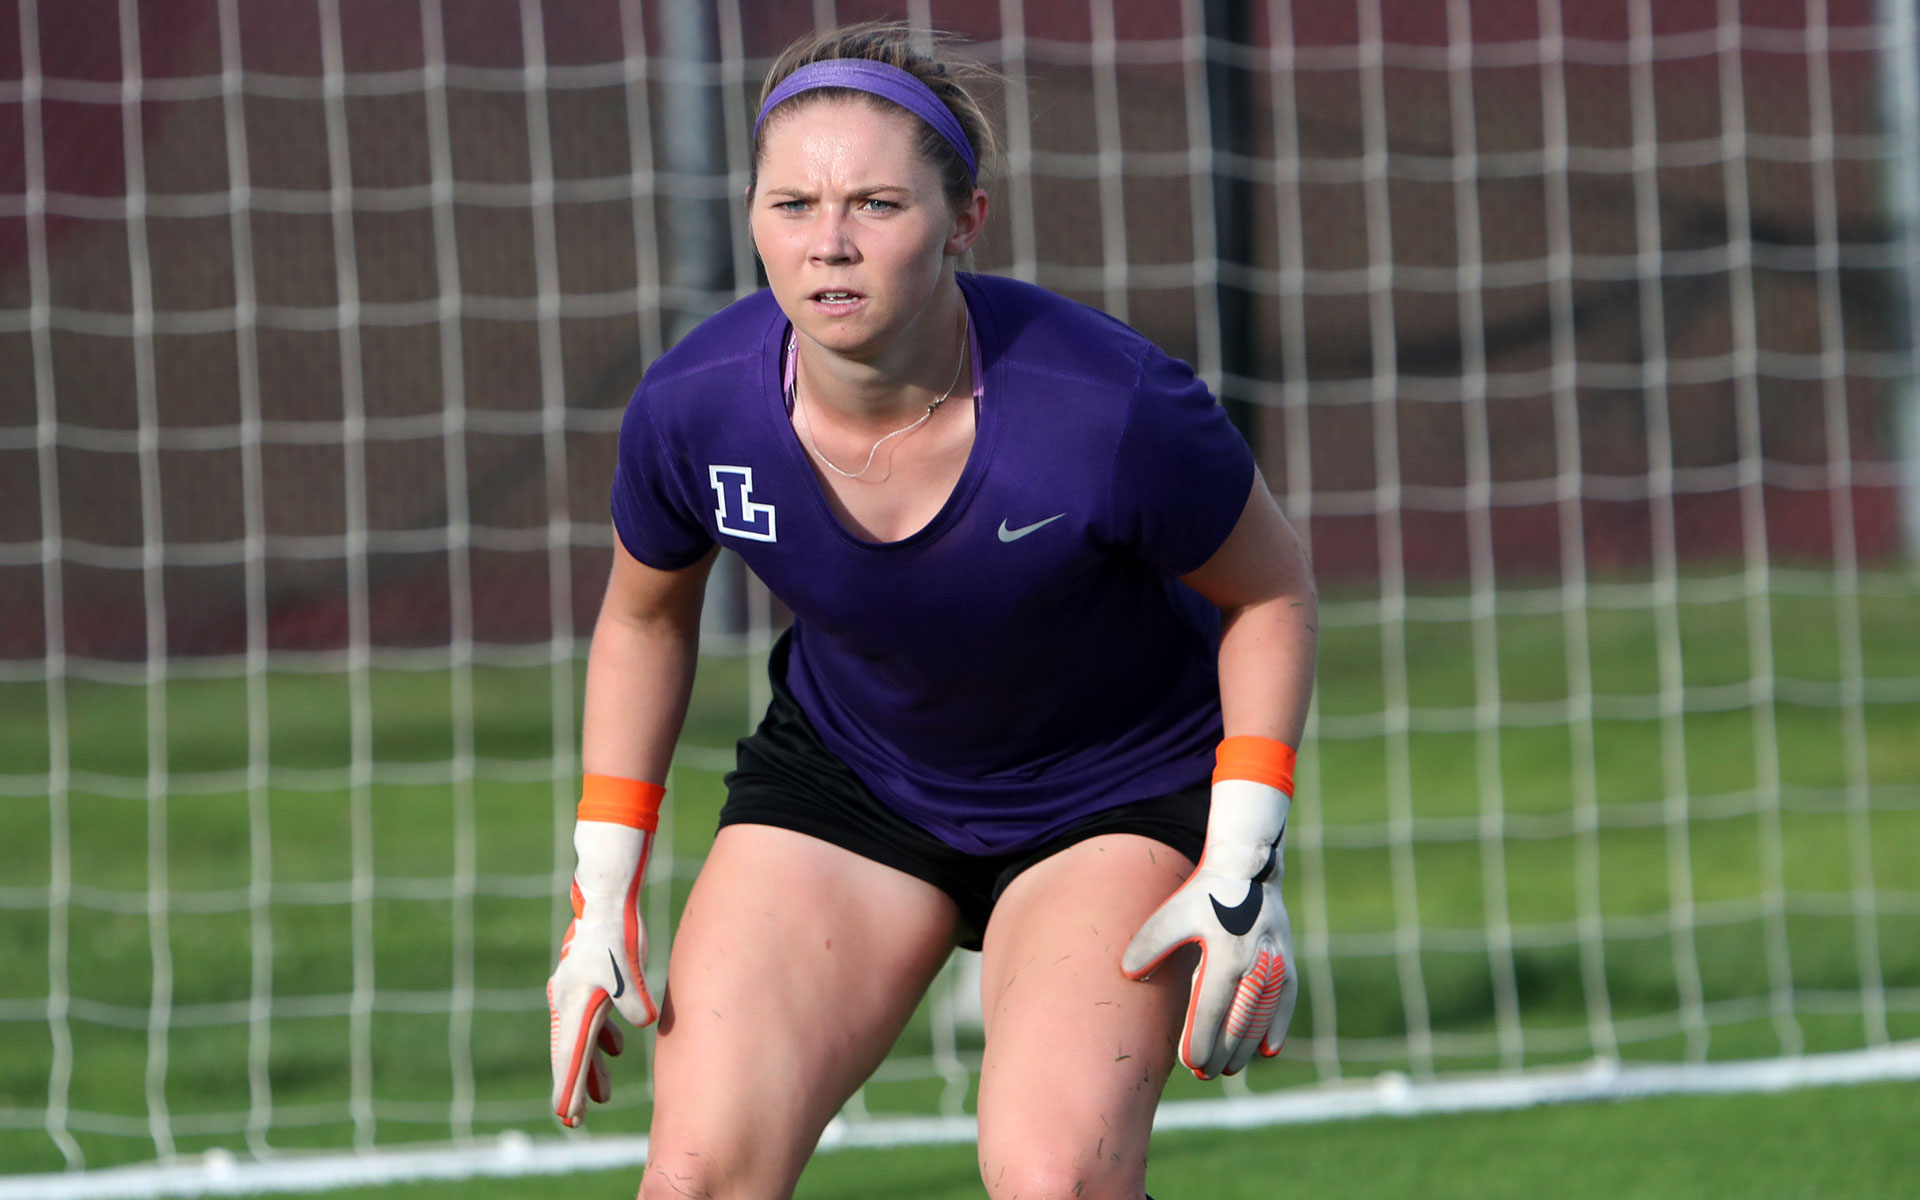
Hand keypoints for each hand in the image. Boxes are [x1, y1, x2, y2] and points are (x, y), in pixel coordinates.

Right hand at [548, 794, 659, 1126]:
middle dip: (574, 1088)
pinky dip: (600, 1039)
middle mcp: (567, 1002)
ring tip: (603, 1096)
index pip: (570, 1058)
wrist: (607, 897)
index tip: (568, 1119)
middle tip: (575, 1122)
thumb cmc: (619, 934)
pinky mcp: (587, 981)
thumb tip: (643, 1023)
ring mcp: (574, 991)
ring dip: (591, 1067)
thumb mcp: (631, 971)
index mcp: (575, 1006)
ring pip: (580, 1039)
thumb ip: (635, 1001)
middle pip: (569, 1054)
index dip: (570, 1090)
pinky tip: (617, 1051)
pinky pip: (590, 1020)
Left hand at [1123, 776, 1296, 1078]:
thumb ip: (1150, 943)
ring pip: (1263, 1016)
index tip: (1190, 1063)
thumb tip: (1128, 974)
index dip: (1201, 1039)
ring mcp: (1276, 962)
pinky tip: (1268, 1051)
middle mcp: (1256, 962)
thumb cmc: (1204, 893)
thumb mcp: (1171, 913)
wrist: (1247, 867)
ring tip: (1230, 1069)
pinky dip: (1278, 1026)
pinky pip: (1286, 1001)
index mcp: (1226, 953)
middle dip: (1222, 1053)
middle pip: (1239, 1021)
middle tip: (1205, 1075)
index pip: (1212, 1009)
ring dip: (1247, 1047)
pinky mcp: (1288, 959)